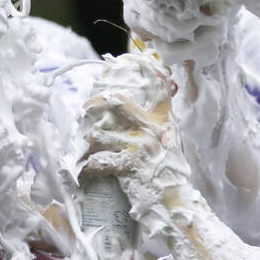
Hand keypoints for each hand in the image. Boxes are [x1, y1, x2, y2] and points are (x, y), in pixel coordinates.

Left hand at [76, 54, 191, 215]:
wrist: (175, 201)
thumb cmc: (170, 174)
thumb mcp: (169, 144)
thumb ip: (158, 126)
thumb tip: (146, 111)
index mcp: (163, 122)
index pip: (158, 89)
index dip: (149, 70)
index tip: (137, 58)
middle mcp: (152, 129)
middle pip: (118, 102)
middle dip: (96, 102)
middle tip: (84, 108)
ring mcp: (140, 146)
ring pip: (101, 134)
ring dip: (89, 143)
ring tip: (86, 148)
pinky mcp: (129, 165)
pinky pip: (100, 161)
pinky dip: (89, 168)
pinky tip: (84, 171)